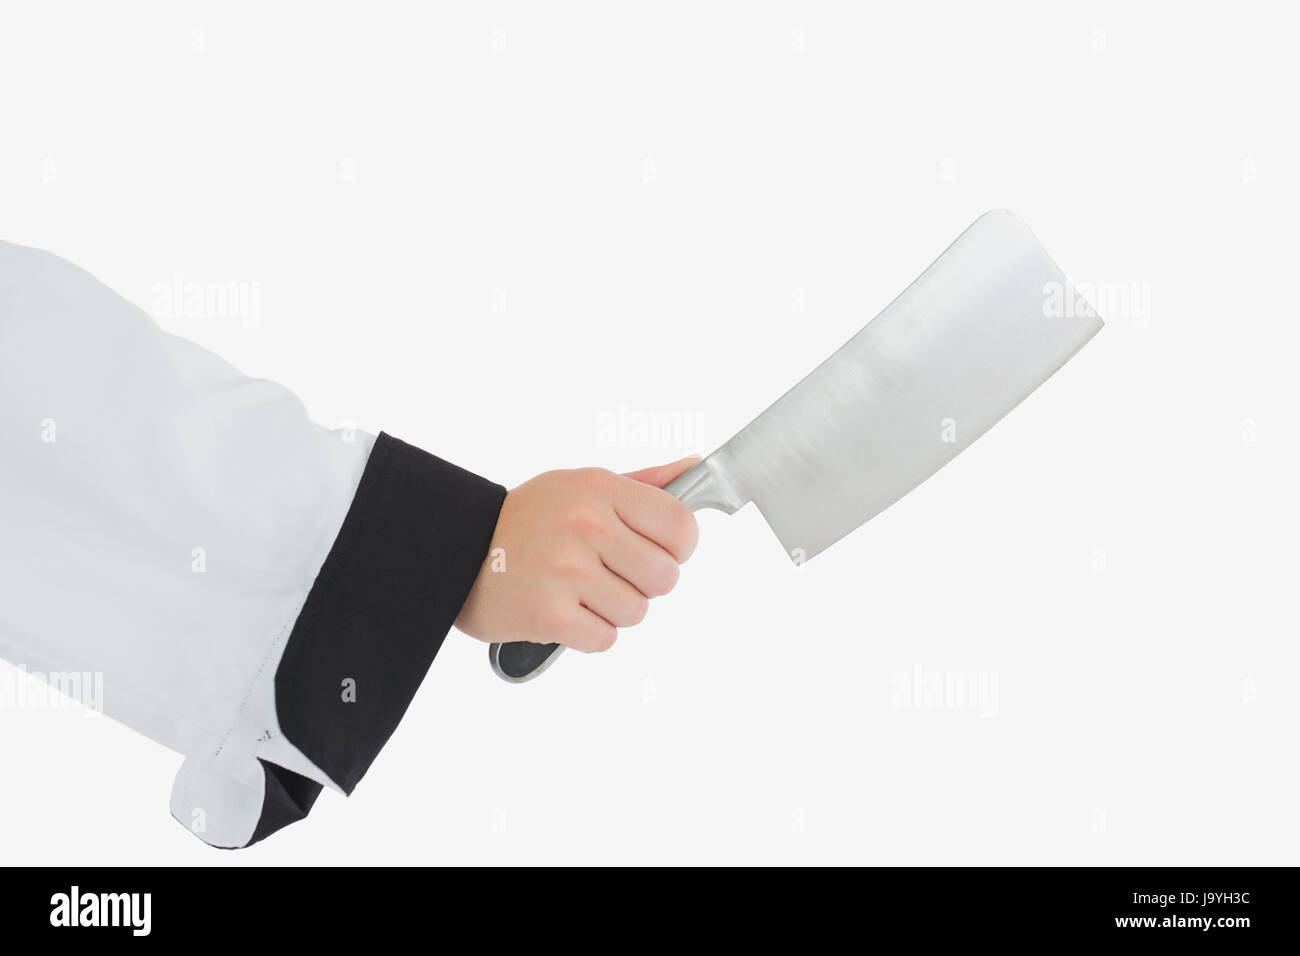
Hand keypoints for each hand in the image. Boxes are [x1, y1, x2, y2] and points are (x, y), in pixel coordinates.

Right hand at [454, 457, 700, 651]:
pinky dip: (588, 634)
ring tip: (578, 591)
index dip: (679, 548)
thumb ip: (645, 484)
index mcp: (600, 489)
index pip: (681, 527)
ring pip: (637, 612)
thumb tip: (696, 466)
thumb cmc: (527, 520)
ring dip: (612, 610)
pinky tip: (563, 610)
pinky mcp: (549, 614)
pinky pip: (605, 639)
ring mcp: (567, 571)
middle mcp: (586, 525)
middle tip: (607, 573)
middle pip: (665, 577)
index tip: (657, 551)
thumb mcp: (583, 485)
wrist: (455, 551)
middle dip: (643, 584)